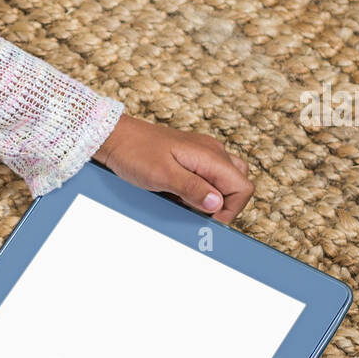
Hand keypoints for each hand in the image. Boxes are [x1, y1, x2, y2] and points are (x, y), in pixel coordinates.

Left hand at [92, 113, 253, 223]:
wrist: (115, 137)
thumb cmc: (135, 153)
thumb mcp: (162, 175)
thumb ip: (192, 188)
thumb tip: (216, 204)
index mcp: (211, 156)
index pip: (242, 187)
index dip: (231, 210)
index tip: (207, 220)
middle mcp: (213, 152)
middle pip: (237, 184)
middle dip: (223, 204)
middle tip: (195, 211)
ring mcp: (203, 153)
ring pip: (223, 181)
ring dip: (209, 197)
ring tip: (184, 201)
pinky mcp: (191, 157)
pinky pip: (207, 177)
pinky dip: (198, 190)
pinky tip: (177, 194)